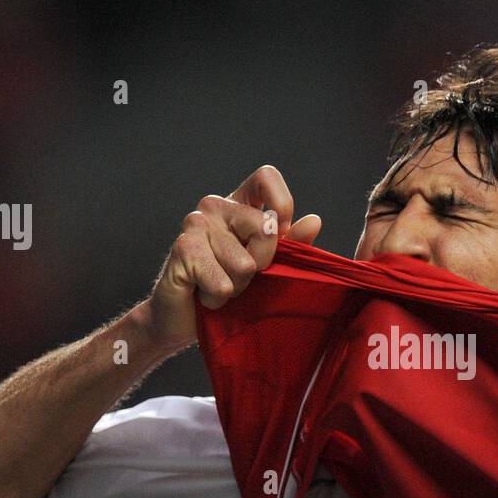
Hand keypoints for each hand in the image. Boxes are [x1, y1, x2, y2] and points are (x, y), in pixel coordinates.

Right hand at [144, 165, 321, 351]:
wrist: (185, 318)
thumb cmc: (229, 288)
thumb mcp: (268, 266)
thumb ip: (292, 245)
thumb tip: (314, 220)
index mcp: (240, 205)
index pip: (266, 178)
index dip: (282, 204)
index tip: (281, 235)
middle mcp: (216, 206)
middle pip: (264, 228)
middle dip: (262, 265)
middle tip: (241, 277)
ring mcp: (196, 223)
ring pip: (244, 264)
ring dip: (238, 288)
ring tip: (220, 287)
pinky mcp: (183, 248)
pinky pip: (222, 282)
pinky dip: (219, 298)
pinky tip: (205, 295)